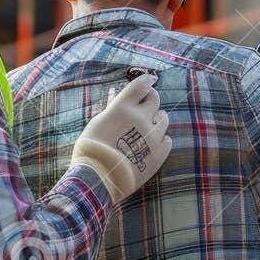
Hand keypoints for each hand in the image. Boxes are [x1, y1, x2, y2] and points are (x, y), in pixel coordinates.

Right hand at [71, 74, 173, 202]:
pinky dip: (161, 139)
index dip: (147, 80)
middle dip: (151, 99)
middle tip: (146, 104)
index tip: (150, 80)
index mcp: (123, 107)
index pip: (142, 84)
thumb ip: (112, 108)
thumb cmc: (91, 150)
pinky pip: (167, 139)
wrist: (99, 179)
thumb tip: (118, 95)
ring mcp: (152, 136)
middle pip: (155, 98)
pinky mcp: (159, 153)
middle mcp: (140, 118)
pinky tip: (152, 143)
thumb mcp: (97, 123)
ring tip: (148, 126)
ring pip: (164, 118)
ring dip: (157, 119)